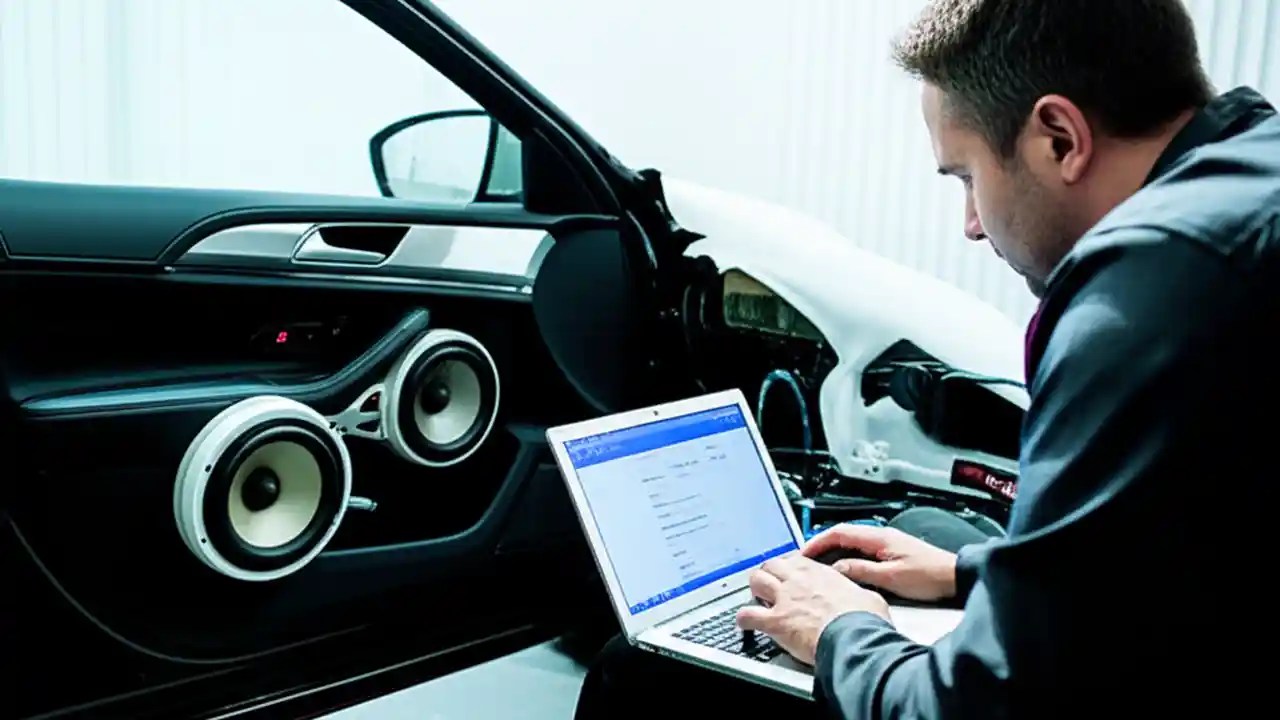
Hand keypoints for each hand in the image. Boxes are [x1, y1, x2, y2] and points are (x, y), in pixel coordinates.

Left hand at [735, 554, 889, 665]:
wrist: (855, 637)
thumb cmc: (864, 621)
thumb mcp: (868, 597)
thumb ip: (857, 593)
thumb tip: (863, 598)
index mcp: (821, 573)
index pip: (796, 560)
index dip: (790, 566)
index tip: (790, 572)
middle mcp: (798, 581)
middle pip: (772, 565)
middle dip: (768, 572)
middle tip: (769, 582)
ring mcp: (784, 599)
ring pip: (756, 581)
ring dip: (754, 588)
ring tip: (755, 597)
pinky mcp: (775, 621)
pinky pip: (749, 615)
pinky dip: (744, 618)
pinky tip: (745, 622)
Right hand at [802, 524, 958, 601]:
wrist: (955, 578)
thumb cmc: (929, 576)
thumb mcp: (891, 577)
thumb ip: (861, 571)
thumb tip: (837, 568)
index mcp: (879, 537)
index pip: (839, 532)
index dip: (818, 542)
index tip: (803, 554)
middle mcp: (881, 536)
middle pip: (843, 536)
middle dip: (821, 547)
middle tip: (805, 562)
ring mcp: (886, 544)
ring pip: (851, 544)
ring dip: (833, 553)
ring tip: (818, 568)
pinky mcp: (891, 554)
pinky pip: (862, 552)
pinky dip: (847, 559)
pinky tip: (842, 571)